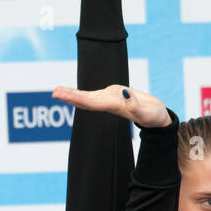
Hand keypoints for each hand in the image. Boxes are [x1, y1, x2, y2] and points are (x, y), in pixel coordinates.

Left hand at [52, 84, 170, 128]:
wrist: (157, 118)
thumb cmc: (154, 116)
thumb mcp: (147, 111)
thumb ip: (136, 104)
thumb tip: (125, 93)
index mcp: (113, 106)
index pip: (91, 102)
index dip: (77, 98)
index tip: (64, 95)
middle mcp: (108, 104)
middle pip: (84, 101)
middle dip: (69, 96)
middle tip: (53, 93)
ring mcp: (109, 101)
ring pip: (86, 98)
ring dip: (72, 95)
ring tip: (56, 92)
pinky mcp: (112, 96)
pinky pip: (93, 96)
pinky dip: (81, 94)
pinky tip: (72, 94)